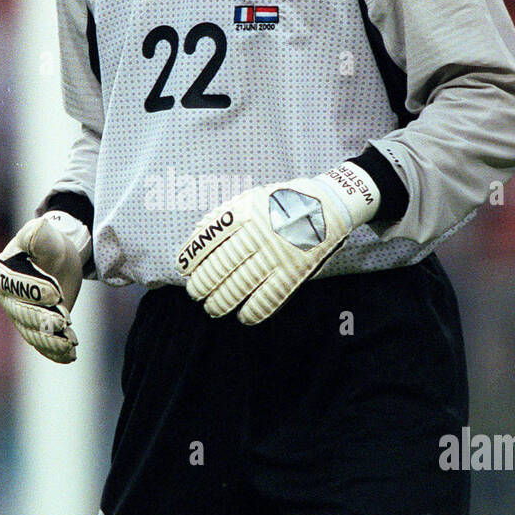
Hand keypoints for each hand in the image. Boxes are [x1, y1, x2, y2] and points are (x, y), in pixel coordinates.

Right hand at [0, 212, 86, 361]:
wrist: (58, 259)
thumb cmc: (48, 242)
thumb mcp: (43, 234)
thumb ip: (37, 234)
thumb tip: (37, 227)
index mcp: (6, 274)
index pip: (19, 286)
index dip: (37, 291)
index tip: (57, 295)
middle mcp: (10, 299)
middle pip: (24, 314)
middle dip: (44, 320)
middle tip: (63, 323)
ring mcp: (23, 317)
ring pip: (34, 333)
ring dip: (51, 341)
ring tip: (69, 343)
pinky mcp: (38, 329)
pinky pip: (43, 344)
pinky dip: (56, 352)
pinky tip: (70, 355)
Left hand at [177, 164, 378, 324]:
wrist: (329, 203)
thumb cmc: (283, 203)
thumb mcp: (252, 197)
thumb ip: (225, 214)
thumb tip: (197, 233)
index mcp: (244, 213)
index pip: (208, 240)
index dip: (192, 259)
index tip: (184, 271)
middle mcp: (257, 234)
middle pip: (221, 266)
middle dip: (203, 285)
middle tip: (196, 294)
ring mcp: (276, 254)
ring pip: (241, 284)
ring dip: (222, 301)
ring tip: (213, 308)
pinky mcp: (294, 270)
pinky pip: (270, 296)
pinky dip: (254, 310)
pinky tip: (244, 316)